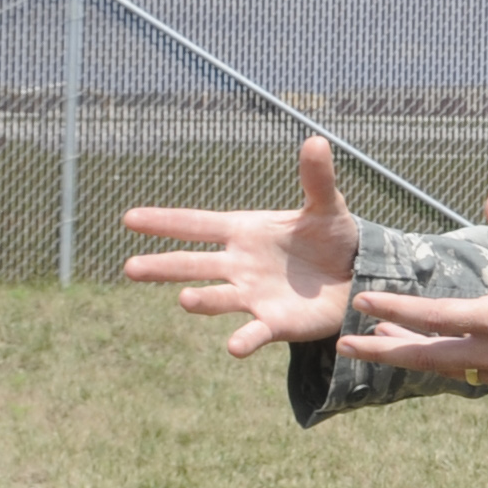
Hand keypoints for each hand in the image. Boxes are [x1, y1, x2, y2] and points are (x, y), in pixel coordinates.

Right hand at [122, 136, 358, 356]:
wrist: (357, 275)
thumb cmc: (332, 237)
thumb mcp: (327, 206)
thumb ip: (317, 179)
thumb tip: (316, 140)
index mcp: (245, 232)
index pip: (198, 225)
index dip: (165, 221)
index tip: (130, 218)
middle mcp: (240, 265)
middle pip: (194, 265)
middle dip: (163, 266)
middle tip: (130, 267)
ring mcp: (253, 295)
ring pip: (218, 298)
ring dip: (202, 300)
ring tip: (184, 299)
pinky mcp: (275, 322)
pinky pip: (255, 332)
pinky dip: (245, 339)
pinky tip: (235, 347)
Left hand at [336, 193, 487, 400]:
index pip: (436, 317)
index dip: (395, 310)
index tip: (364, 302)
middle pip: (427, 357)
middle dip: (382, 350)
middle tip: (345, 344)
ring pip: (448, 371)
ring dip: (413, 358)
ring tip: (382, 348)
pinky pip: (478, 378)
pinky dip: (453, 365)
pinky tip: (446, 353)